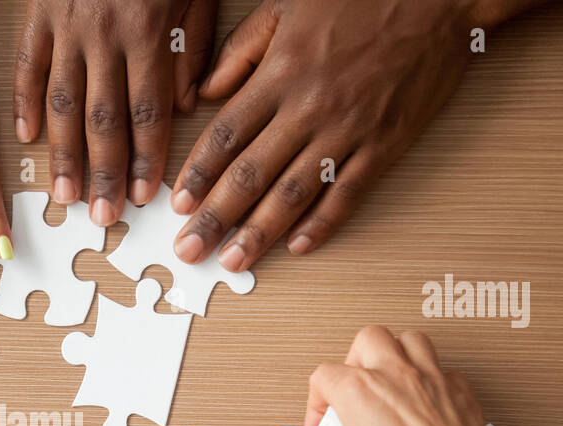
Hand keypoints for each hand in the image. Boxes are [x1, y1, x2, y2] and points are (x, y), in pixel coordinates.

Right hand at [14, 0, 218, 222]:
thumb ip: (195, 44)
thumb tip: (186, 107)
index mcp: (147, 29)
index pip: (147, 112)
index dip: (145, 159)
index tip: (143, 195)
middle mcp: (103, 33)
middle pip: (103, 119)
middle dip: (104, 173)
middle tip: (103, 213)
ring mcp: (65, 24)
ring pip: (62, 102)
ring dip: (64, 155)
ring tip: (65, 194)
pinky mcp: (37, 10)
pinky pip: (27, 64)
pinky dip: (24, 102)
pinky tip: (28, 137)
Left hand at [172, 0, 489, 271]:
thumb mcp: (287, 3)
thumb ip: (242, 49)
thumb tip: (205, 92)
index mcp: (280, 74)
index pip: (225, 136)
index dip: (198, 175)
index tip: (177, 205)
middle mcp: (308, 108)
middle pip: (250, 175)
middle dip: (215, 218)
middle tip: (189, 250)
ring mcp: (348, 130)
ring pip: (293, 193)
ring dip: (259, 233)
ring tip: (233, 262)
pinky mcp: (385, 144)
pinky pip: (348, 193)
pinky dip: (323, 224)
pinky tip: (298, 247)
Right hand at [286, 326, 504, 425]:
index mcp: (361, 392)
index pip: (325, 376)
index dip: (316, 402)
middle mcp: (397, 377)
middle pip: (368, 340)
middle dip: (354, 360)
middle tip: (352, 390)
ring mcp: (433, 382)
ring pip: (412, 340)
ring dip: (396, 353)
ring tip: (388, 381)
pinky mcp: (463, 396)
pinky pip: (447, 370)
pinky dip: (433, 379)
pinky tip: (426, 403)